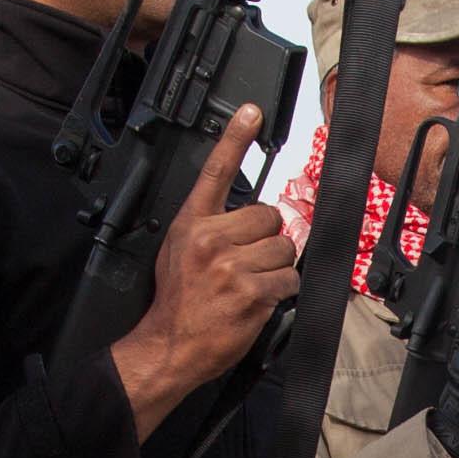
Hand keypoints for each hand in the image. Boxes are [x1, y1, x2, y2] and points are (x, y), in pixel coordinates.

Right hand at [108, 104, 292, 433]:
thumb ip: (213, 229)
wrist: (169, 346)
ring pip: (283, 249)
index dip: (235, 138)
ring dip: (276, 269)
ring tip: (249, 286)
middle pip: (269, 217)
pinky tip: (257, 301)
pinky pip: (289, 280)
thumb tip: (256, 218)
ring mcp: (231, 265)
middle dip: (267, 241)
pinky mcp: (251, 290)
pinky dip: (281, 293)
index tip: (252, 112)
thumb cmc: (178, 303)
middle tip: (247, 264)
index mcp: (191, 224)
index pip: (215, 172)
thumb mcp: (180, 253)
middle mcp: (209, 239)